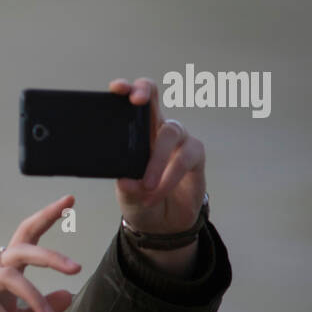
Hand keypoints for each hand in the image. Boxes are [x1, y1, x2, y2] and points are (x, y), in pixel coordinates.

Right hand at [0, 195, 81, 311]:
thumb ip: (39, 311)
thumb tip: (69, 294)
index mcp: (0, 272)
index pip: (24, 237)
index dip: (45, 217)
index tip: (69, 200)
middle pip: (17, 251)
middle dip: (48, 256)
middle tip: (75, 269)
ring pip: (5, 276)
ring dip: (33, 296)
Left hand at [110, 77, 206, 233]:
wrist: (162, 223)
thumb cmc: (140, 199)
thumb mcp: (127, 194)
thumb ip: (127, 187)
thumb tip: (126, 180)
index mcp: (135, 133)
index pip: (133, 104)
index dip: (127, 90)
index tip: (117, 88)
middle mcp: (157, 130)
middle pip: (153, 99)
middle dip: (144, 93)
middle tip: (135, 101)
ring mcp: (178, 140)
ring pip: (169, 133)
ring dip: (155, 161)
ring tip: (145, 187)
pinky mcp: (195, 155)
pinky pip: (185, 159)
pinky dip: (169, 178)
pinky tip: (157, 192)